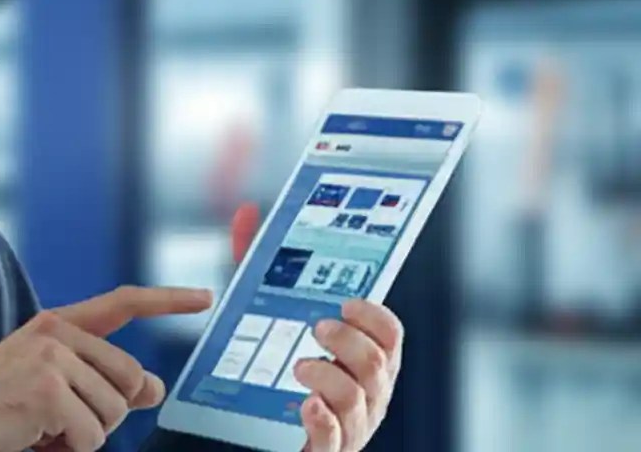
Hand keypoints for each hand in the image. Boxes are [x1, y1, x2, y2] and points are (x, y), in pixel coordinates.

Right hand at [0, 286, 213, 451]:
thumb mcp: (54, 386)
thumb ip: (103, 381)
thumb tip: (155, 388)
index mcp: (58, 325)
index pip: (122, 303)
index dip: (167, 300)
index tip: (204, 298)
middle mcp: (58, 333)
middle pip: (130, 379)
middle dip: (108, 413)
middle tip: (63, 421)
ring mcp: (53, 358)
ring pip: (114, 412)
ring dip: (86, 436)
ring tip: (45, 429)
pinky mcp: (49, 389)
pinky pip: (91, 437)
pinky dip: (70, 450)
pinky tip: (38, 439)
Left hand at [229, 204, 403, 450]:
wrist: (252, 433)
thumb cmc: (272, 367)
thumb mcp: (266, 316)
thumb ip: (258, 268)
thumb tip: (249, 212)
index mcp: (365, 359)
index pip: (391, 334)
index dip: (375, 316)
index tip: (345, 302)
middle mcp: (367, 393)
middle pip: (378, 364)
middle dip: (350, 341)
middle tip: (317, 327)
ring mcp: (351, 427)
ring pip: (359, 400)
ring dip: (330, 377)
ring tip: (300, 366)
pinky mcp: (327, 450)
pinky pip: (335, 440)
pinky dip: (323, 420)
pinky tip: (304, 404)